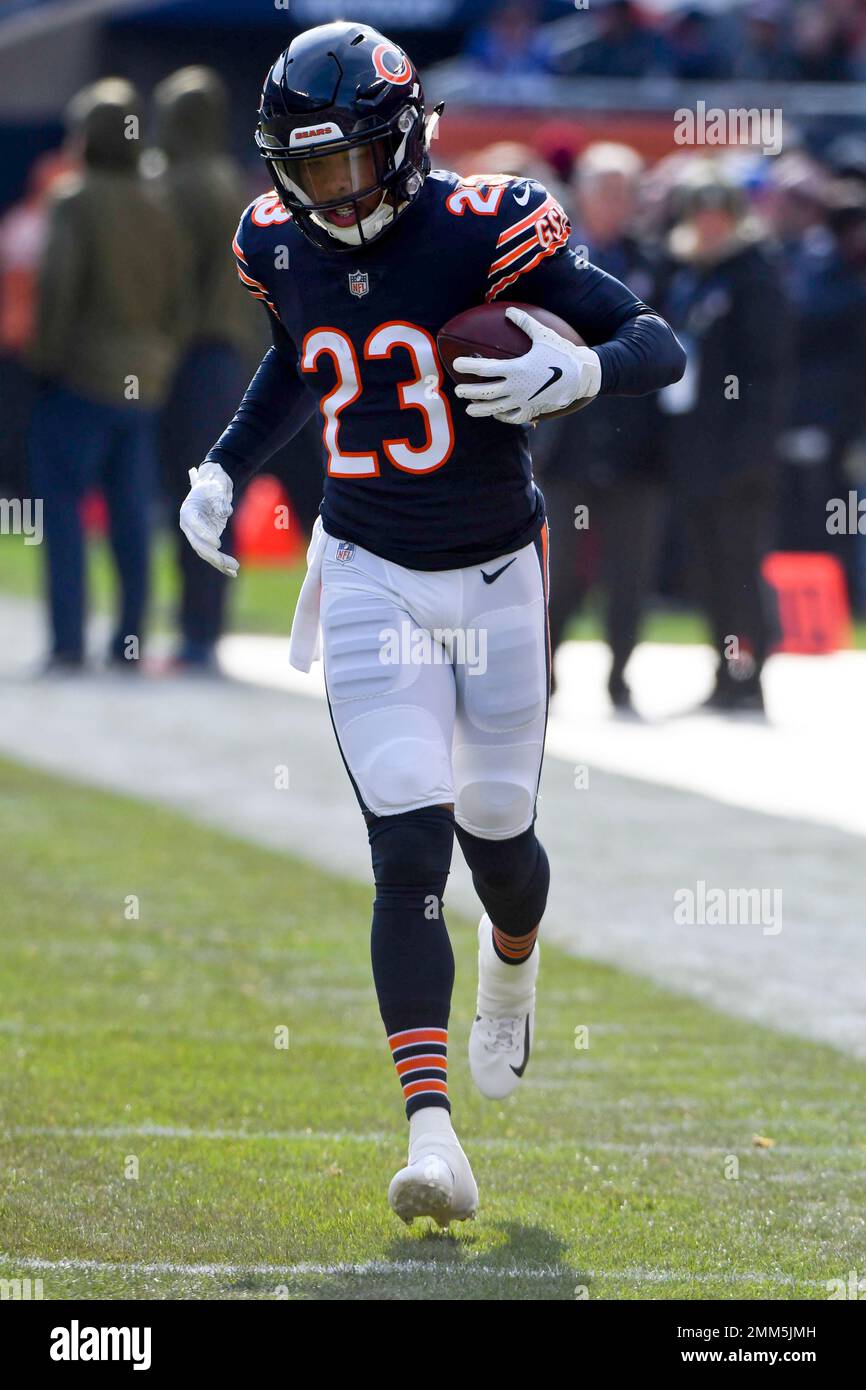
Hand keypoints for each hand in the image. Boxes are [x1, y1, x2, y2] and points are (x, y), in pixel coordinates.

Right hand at [179, 461, 238, 577]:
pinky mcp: (207, 540)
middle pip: (198, 544)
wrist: (214, 487)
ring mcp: (198, 534)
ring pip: (206, 552)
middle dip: (213, 555)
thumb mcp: (218, 485)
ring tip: (235, 568)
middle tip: (229, 562)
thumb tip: (225, 512)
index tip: (218, 543)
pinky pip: (213, 554)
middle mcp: (190, 525)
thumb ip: (221, 499)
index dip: (205, 535)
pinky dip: (222, 564)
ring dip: (220, 562)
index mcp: (188, 510)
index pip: (194, 525)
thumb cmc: (215, 484)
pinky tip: (233, 572)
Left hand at [453, 306, 601, 425]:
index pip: (484, 368)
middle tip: (458, 391)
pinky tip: (496, 413)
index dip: (468, 366)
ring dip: (479, 409)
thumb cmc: (562, 353)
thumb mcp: (543, 334)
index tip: (457, 364)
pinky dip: (502, 415)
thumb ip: (524, 322)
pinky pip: (512, 417)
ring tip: (469, 409)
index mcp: (516, 368)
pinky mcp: (531, 410)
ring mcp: (523, 401)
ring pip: (495, 409)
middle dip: (468, 391)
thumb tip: (509, 311)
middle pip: (485, 392)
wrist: (582, 375)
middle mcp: (516, 387)